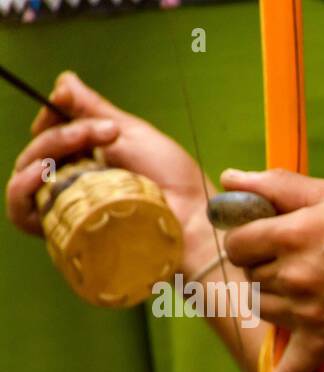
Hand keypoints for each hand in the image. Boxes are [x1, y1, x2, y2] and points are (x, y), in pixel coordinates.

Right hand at [6, 72, 207, 236]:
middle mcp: (72, 186)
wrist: (195, 219)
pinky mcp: (66, 234)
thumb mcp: (132, 133)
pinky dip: (23, 187)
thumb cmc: (175, 180)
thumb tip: (64, 81)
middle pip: (36, 154)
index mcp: (86, 161)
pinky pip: (23, 213)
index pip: (47, 136)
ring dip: (42, 153)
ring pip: (25, 178)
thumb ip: (94, 110)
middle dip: (60, 133)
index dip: (51, 118)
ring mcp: (67, 210)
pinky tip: (42, 174)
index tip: (66, 102)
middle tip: (101, 133)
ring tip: (75, 150)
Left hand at [219, 169, 323, 371]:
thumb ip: (278, 186)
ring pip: (262, 310)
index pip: (238, 242)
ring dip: (273, 301)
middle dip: (266, 267)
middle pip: (250, 276)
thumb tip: (230, 178)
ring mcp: (307, 314)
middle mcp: (294, 276)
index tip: (267, 238)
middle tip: (299, 262)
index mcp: (292, 234)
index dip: (249, 238)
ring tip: (303, 292)